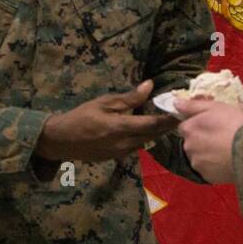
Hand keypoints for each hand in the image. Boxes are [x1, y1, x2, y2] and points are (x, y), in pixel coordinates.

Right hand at [36, 80, 177, 161]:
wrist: (62, 140)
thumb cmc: (81, 116)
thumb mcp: (104, 102)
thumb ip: (129, 98)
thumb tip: (150, 85)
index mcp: (120, 127)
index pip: (152, 124)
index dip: (168, 118)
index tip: (180, 111)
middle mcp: (124, 144)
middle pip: (152, 135)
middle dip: (165, 126)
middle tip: (178, 116)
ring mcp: (121, 153)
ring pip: (145, 143)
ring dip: (155, 133)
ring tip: (165, 122)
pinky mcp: (116, 158)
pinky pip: (135, 147)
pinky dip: (143, 139)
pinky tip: (145, 131)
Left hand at [173, 97, 242, 183]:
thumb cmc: (235, 126)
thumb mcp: (215, 107)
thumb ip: (193, 105)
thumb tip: (176, 103)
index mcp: (189, 128)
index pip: (185, 126)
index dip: (198, 124)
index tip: (211, 124)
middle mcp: (189, 146)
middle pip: (191, 141)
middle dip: (202, 139)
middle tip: (221, 136)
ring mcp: (197, 163)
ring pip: (199, 156)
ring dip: (208, 153)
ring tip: (226, 149)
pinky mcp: (207, 176)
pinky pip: (208, 169)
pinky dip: (214, 166)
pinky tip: (227, 160)